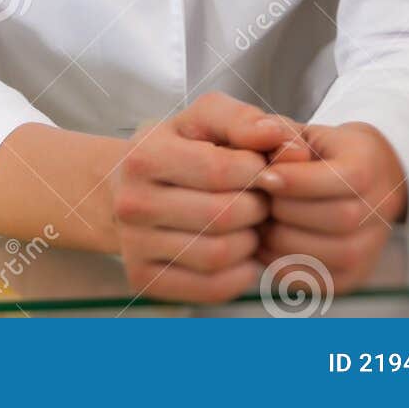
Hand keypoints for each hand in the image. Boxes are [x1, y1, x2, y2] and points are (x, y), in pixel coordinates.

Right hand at [106, 92, 312, 304]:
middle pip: (221, 216)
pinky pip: (211, 288)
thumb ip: (243, 120)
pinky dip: (240, 275)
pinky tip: (240, 254)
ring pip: (218, 255)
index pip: (220, 170)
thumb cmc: (176, 149)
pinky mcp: (144, 279)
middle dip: (256, 208)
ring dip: (250, 242)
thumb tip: (281, 138)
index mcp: (143, 156)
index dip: (255, 171)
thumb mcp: (203, 120)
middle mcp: (131, 203)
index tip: (260, 168)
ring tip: (249, 225)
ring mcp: (134, 245)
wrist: (127, 188)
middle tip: (259, 199)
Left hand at [257, 121, 407, 295]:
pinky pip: (306, 278)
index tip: (263, 175)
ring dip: (276, 236)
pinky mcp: (347, 280)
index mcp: (369, 170)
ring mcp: (365, 254)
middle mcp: (377, 217)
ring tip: (256, 217)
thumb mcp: (304, 133)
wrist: (357, 181)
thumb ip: (284, 138)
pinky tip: (263, 238)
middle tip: (254, 198)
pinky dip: (276, 260)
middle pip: (332, 219)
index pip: (342, 180)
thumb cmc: (320, 152)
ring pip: (319, 252)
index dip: (298, 180)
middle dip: (284, 208)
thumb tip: (270, 164)